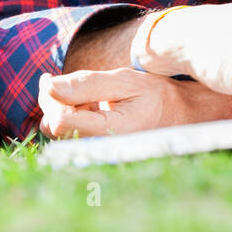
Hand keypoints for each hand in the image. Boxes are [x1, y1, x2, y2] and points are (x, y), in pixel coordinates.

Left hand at [37, 68, 231, 138]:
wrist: (183, 118)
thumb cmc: (158, 97)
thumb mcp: (127, 81)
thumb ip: (86, 84)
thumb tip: (48, 85)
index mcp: (111, 132)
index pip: (59, 121)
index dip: (48, 97)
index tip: (48, 77)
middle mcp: (101, 149)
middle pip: (54, 127)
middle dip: (55, 101)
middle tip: (70, 81)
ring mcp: (97, 153)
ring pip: (58, 131)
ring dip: (64, 109)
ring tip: (90, 96)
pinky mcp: (95, 152)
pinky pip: (70, 135)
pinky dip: (73, 117)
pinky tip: (92, 107)